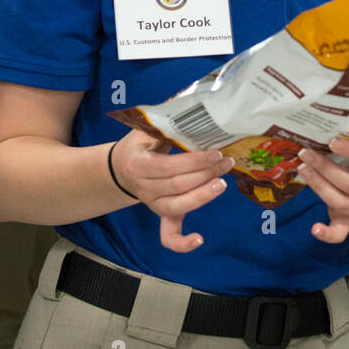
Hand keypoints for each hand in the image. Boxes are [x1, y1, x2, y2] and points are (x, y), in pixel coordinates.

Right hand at [109, 131, 233, 252]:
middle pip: (178, 185)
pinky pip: (167, 235)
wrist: (120, 167)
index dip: (195, 161)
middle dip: (206, 174)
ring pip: (178, 206)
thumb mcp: (147, 130)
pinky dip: (182, 243)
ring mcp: (152, 204)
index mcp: (138, 165)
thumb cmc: (139, 145)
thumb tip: (193, 106)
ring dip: (203, 196)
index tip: (216, 152)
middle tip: (227, 162)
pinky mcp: (160, 214)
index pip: (170, 166)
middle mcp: (143, 188)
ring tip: (223, 184)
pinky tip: (199, 240)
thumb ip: (167, 124)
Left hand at [297, 138, 348, 244]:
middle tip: (305, 153)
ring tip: (302, 168)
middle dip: (325, 167)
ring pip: (338, 201)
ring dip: (318, 185)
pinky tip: (314, 229)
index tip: (333, 141)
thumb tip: (339, 121)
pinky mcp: (348, 221)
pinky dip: (327, 234)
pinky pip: (340, 233)